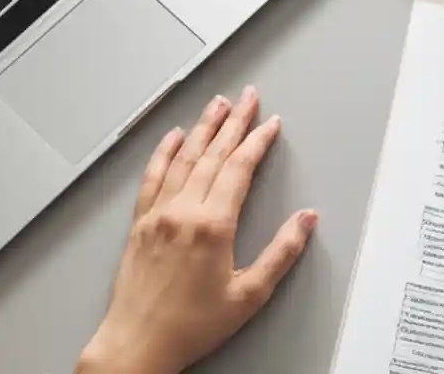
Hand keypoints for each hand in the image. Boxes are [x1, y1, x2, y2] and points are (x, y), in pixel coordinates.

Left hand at [76, 87, 317, 373]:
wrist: (137, 345)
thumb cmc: (191, 327)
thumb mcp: (249, 296)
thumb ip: (282, 253)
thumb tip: (306, 220)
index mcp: (212, 226)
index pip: (239, 169)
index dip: (257, 142)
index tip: (270, 124)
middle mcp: (182, 212)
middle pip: (212, 154)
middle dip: (234, 122)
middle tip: (248, 97)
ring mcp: (157, 215)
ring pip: (183, 158)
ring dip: (203, 127)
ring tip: (217, 105)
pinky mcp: (140, 224)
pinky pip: (153, 177)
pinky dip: (164, 152)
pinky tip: (173, 137)